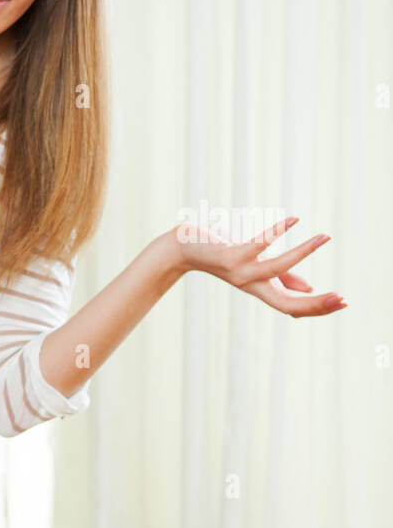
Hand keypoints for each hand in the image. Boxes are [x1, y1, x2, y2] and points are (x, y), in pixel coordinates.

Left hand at [172, 217, 345, 317]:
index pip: (292, 307)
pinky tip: (294, 219)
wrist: (185, 249)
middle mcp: (251, 284)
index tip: (343, 302)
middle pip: (287, 303)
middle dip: (315, 303)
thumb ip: (282, 277)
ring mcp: (241, 271)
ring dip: (303, 252)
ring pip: (277, 268)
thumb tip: (308, 289)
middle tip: (343, 299)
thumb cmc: (224, 255)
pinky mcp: (230, 255)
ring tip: (325, 237)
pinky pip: (257, 244)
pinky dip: (276, 231)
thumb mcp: (257, 266)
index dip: (316, 308)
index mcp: (261, 288)